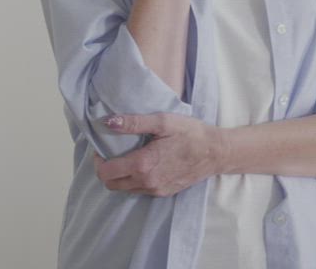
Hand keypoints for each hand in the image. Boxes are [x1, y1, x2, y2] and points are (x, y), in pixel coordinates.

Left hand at [93, 113, 223, 196]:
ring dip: (119, 176)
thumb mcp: (163, 122)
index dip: (98, 160)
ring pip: (124, 189)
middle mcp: (147, 182)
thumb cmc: (191, 134)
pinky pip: (139, 190)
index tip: (103, 148)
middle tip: (111, 153)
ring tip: (126, 157)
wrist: (216, 152)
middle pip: (111, 184)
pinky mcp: (164, 193)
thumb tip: (108, 122)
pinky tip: (142, 164)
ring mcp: (156, 190)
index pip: (105, 172)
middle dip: (106, 169)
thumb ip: (133, 123)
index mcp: (143, 164)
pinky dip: (133, 180)